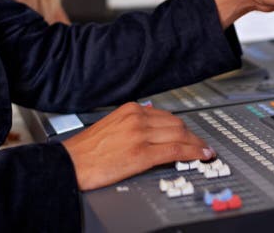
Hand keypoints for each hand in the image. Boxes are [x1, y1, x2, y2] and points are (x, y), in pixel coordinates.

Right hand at [61, 102, 214, 190]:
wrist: (69, 163)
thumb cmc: (85, 150)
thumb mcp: (111, 125)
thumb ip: (132, 123)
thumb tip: (151, 128)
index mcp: (130, 110)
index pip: (165, 115)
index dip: (182, 127)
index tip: (189, 133)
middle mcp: (137, 118)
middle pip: (176, 124)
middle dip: (192, 135)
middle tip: (201, 144)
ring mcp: (140, 135)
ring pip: (180, 135)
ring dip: (196, 144)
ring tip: (204, 151)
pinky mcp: (141, 154)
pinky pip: (175, 150)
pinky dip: (192, 152)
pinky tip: (201, 155)